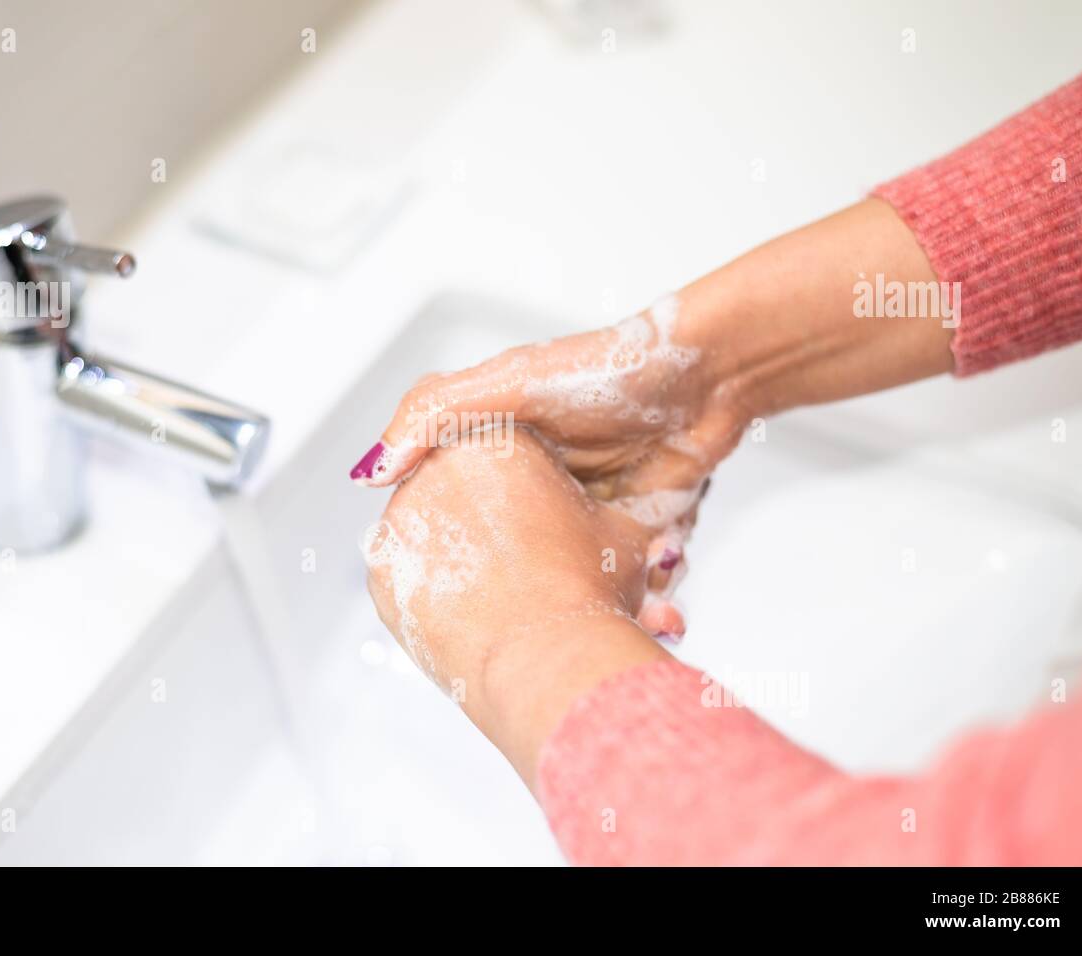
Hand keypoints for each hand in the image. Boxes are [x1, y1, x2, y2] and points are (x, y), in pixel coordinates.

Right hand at [352, 198, 956, 613]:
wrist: (712, 378)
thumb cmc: (610, 368)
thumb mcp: (508, 385)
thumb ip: (434, 415)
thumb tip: (369, 473)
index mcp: (495, 460)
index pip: (454, 520)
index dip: (454, 560)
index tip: (464, 600)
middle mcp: (538, 493)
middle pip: (518, 568)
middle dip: (538, 606)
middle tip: (552, 624)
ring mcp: (588, 517)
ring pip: (577, 584)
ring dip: (604, 609)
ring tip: (628, 616)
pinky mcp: (635, 533)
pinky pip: (630, 584)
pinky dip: (646, 598)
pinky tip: (662, 598)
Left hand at [362, 426, 670, 782]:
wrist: (546, 661)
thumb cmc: (586, 591)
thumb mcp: (623, 530)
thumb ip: (605, 508)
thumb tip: (604, 516)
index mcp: (496, 436)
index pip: (508, 448)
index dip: (535, 486)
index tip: (546, 515)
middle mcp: (436, 465)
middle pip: (464, 483)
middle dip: (493, 516)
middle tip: (527, 556)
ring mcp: (399, 520)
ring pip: (433, 527)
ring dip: (462, 550)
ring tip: (503, 587)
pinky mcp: (381, 573)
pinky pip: (408, 572)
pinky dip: (434, 588)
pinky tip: (471, 608)